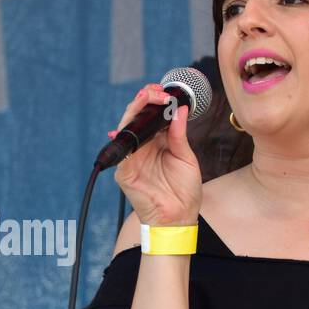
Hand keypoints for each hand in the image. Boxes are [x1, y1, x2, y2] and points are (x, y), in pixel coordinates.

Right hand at [111, 84, 202, 226]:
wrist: (179, 217)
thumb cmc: (185, 191)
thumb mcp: (186, 157)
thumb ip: (178, 134)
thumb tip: (178, 109)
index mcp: (157, 144)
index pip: (151, 117)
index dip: (155, 102)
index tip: (165, 91)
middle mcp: (142, 149)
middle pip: (136, 119)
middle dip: (144, 101)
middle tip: (156, 91)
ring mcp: (131, 159)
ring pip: (126, 128)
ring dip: (135, 111)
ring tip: (148, 97)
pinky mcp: (124, 171)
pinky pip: (122, 149)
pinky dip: (128, 133)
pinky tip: (138, 123)